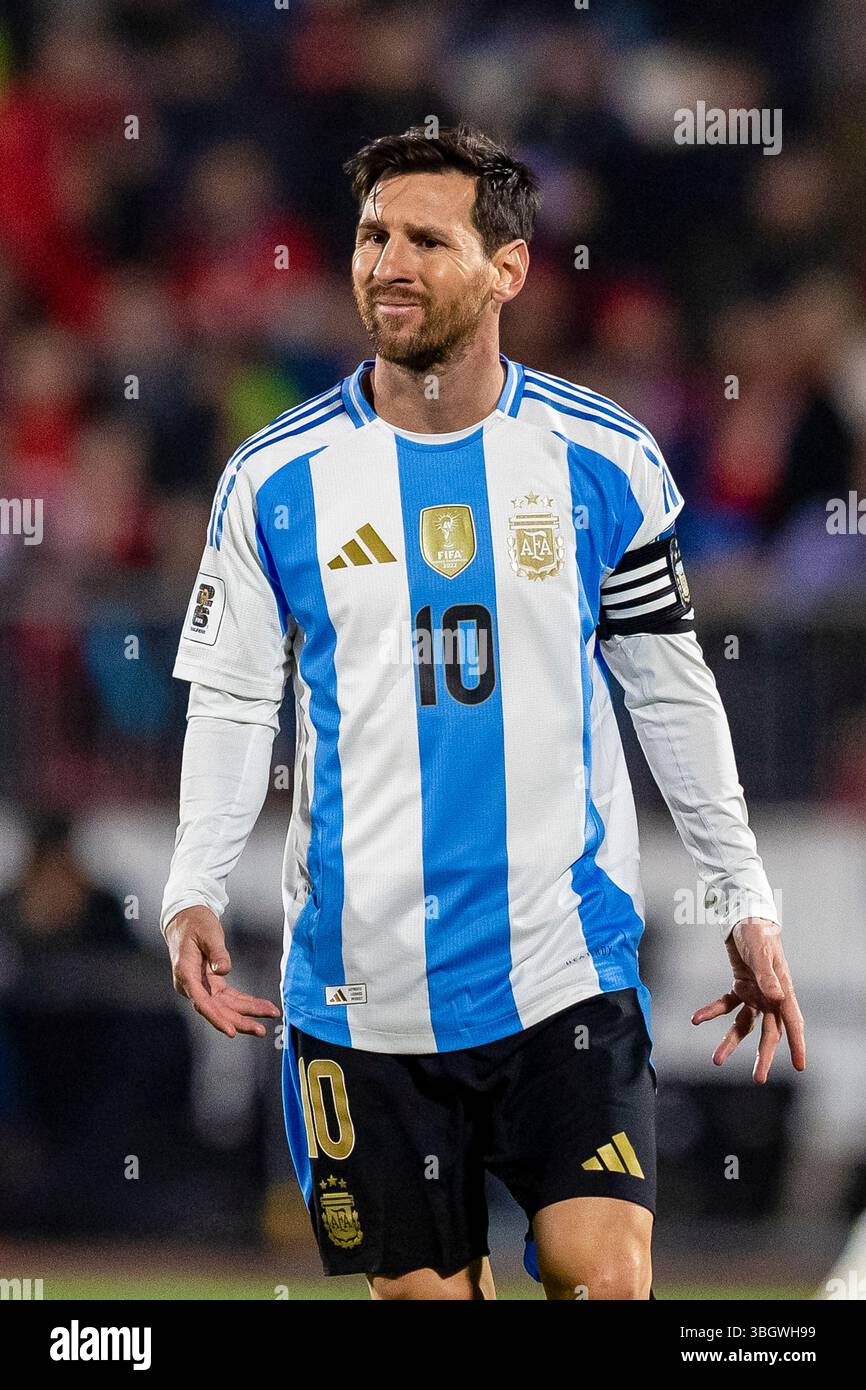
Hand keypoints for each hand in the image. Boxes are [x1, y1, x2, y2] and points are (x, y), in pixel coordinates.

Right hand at [164, 905, 281, 1038]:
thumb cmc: (195, 923)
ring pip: (225, 1006)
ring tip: (270, 1015)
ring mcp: (202, 986)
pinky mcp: (212, 983)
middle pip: (216, 1009)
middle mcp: (192, 985)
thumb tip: (223, 970)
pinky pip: (230, 997)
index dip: (216, 1017)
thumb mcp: (208, 933)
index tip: (230, 1030)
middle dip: (239, 1021)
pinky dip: (246, 1002)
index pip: (201, 1002)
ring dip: (247, 1013)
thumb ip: (216, 951)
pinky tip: (262, 1006)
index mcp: (186, 973)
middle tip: (260, 1030)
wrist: (186, 919)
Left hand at [691, 917, 805, 1082]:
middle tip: (758, 1078)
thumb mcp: (761, 952)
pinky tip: (697, 1018)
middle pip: (769, 1031)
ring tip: (716, 1060)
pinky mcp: (740, 986)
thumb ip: (767, 976)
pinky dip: (711, 1012)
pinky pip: (726, 1004)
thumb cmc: (757, 932)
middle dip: (764, 1056)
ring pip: (745, 1025)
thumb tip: (776, 997)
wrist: (744, 916)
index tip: (800, 1066)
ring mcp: (756, 993)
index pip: (792, 1021)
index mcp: (783, 990)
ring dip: (731, 1041)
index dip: (797, 1045)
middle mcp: (771, 996)